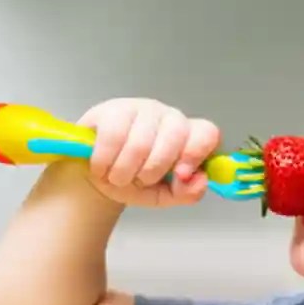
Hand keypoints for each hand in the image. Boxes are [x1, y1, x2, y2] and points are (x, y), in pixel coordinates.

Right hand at [76, 98, 220, 206]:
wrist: (98, 177)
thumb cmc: (134, 181)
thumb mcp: (163, 195)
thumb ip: (187, 192)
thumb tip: (200, 180)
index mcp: (188, 137)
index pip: (206, 133)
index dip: (196, 153)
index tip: (181, 174)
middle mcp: (170, 117)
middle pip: (173, 138)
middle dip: (152, 170)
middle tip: (138, 180)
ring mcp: (142, 109)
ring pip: (141, 142)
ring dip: (125, 171)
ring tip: (117, 176)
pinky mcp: (113, 109)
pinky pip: (113, 136)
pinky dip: (105, 161)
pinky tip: (101, 167)